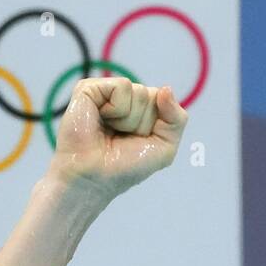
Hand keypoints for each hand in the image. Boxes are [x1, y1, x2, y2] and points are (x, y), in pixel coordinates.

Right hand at [47, 76, 187, 199]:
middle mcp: (122, 99)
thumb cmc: (125, 168)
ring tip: (109, 132)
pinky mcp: (89, 88)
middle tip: (120, 139)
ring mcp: (105, 92)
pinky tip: (101, 120)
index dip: (155, 125)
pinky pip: (122, 86)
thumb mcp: (165, 148)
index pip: (163, 101)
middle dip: (142, 123)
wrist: (94, 178)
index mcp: (139, 110)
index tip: (137, 142)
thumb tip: (165, 88)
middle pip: (151, 96)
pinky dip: (117, 109)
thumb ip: (177, 119)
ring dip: (129, 120)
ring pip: (139, 91)